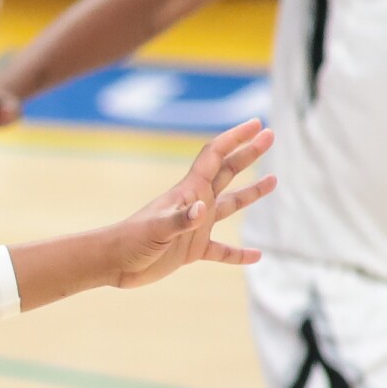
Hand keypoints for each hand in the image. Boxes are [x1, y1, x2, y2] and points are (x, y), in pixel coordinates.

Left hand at [112, 118, 276, 288]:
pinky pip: (222, 251)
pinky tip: (257, 255)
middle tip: (271, 135)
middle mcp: (196, 203)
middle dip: (248, 153)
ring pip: (230, 206)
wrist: (113, 263)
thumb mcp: (157, 229)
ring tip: (273, 180)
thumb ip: (180, 220)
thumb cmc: (130, 241)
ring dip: (251, 194)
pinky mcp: (192, 250)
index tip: (257, 124)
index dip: (235, 138)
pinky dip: (239, 254)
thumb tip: (202, 210)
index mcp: (188, 191)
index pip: (216, 156)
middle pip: (228, 172)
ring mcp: (195, 226)